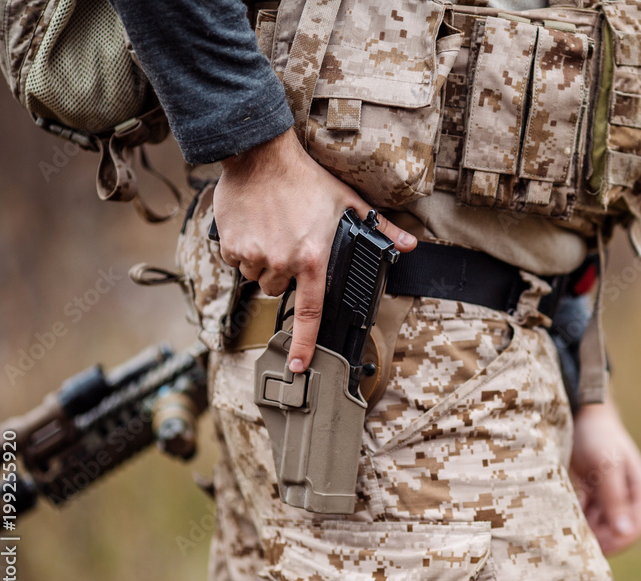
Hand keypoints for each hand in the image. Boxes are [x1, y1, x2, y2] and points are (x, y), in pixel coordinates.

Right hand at [214, 129, 415, 371]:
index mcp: (312, 257)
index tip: (299, 366)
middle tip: (292, 245)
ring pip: (258, 277)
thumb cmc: (306, 178)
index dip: (305, 344)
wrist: (259, 155)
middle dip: (285, 275)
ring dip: (265, 263)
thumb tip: (410, 244)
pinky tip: (256, 227)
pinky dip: (244, 252)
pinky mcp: (230, 246)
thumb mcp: (349, 202)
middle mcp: (281, 261)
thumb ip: (380, 229)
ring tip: (274, 232)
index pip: (311, 311)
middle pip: (279, 290)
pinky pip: (237, 263)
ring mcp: (253, 255)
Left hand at [569, 401, 640, 555]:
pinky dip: (573, 515)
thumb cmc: (598, 435)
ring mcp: (604, 493)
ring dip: (583, 528)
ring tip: (564, 526)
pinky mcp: (586, 490)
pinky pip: (581, 512)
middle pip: (614, 530)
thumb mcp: (606, 466)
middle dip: (597, 537)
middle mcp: (623, 495)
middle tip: (574, 541)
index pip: (635, 528)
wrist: (578, 411)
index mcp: (636, 489)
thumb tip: (625, 533)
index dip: (618, 542)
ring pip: (596, 523)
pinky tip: (559, 513)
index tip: (595, 550)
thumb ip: (614, 498)